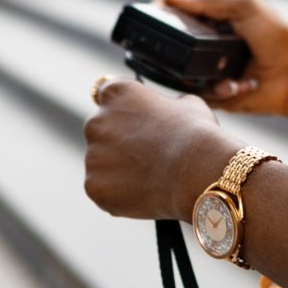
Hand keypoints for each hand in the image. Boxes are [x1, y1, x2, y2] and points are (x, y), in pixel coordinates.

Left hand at [83, 79, 234, 220]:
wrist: (195, 171)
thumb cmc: (195, 133)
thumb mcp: (187, 104)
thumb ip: (167, 104)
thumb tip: (169, 111)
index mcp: (116, 94)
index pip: (108, 97)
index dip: (124, 110)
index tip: (136, 122)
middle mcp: (96, 121)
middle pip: (101, 131)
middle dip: (119, 141)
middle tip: (147, 155)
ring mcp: (92, 156)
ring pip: (102, 163)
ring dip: (118, 168)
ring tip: (150, 177)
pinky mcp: (93, 185)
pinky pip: (103, 189)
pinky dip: (118, 193)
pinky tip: (143, 192)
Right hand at [161, 0, 287, 124]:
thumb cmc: (276, 33)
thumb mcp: (243, 6)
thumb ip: (206, 2)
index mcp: (215, 23)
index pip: (179, 19)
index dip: (164, 17)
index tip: (153, 16)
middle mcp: (211, 48)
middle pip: (176, 50)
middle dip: (178, 53)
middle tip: (195, 54)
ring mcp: (215, 72)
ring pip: (185, 76)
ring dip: (208, 76)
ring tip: (232, 77)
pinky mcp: (221, 96)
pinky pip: (203, 97)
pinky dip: (221, 91)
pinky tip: (242, 85)